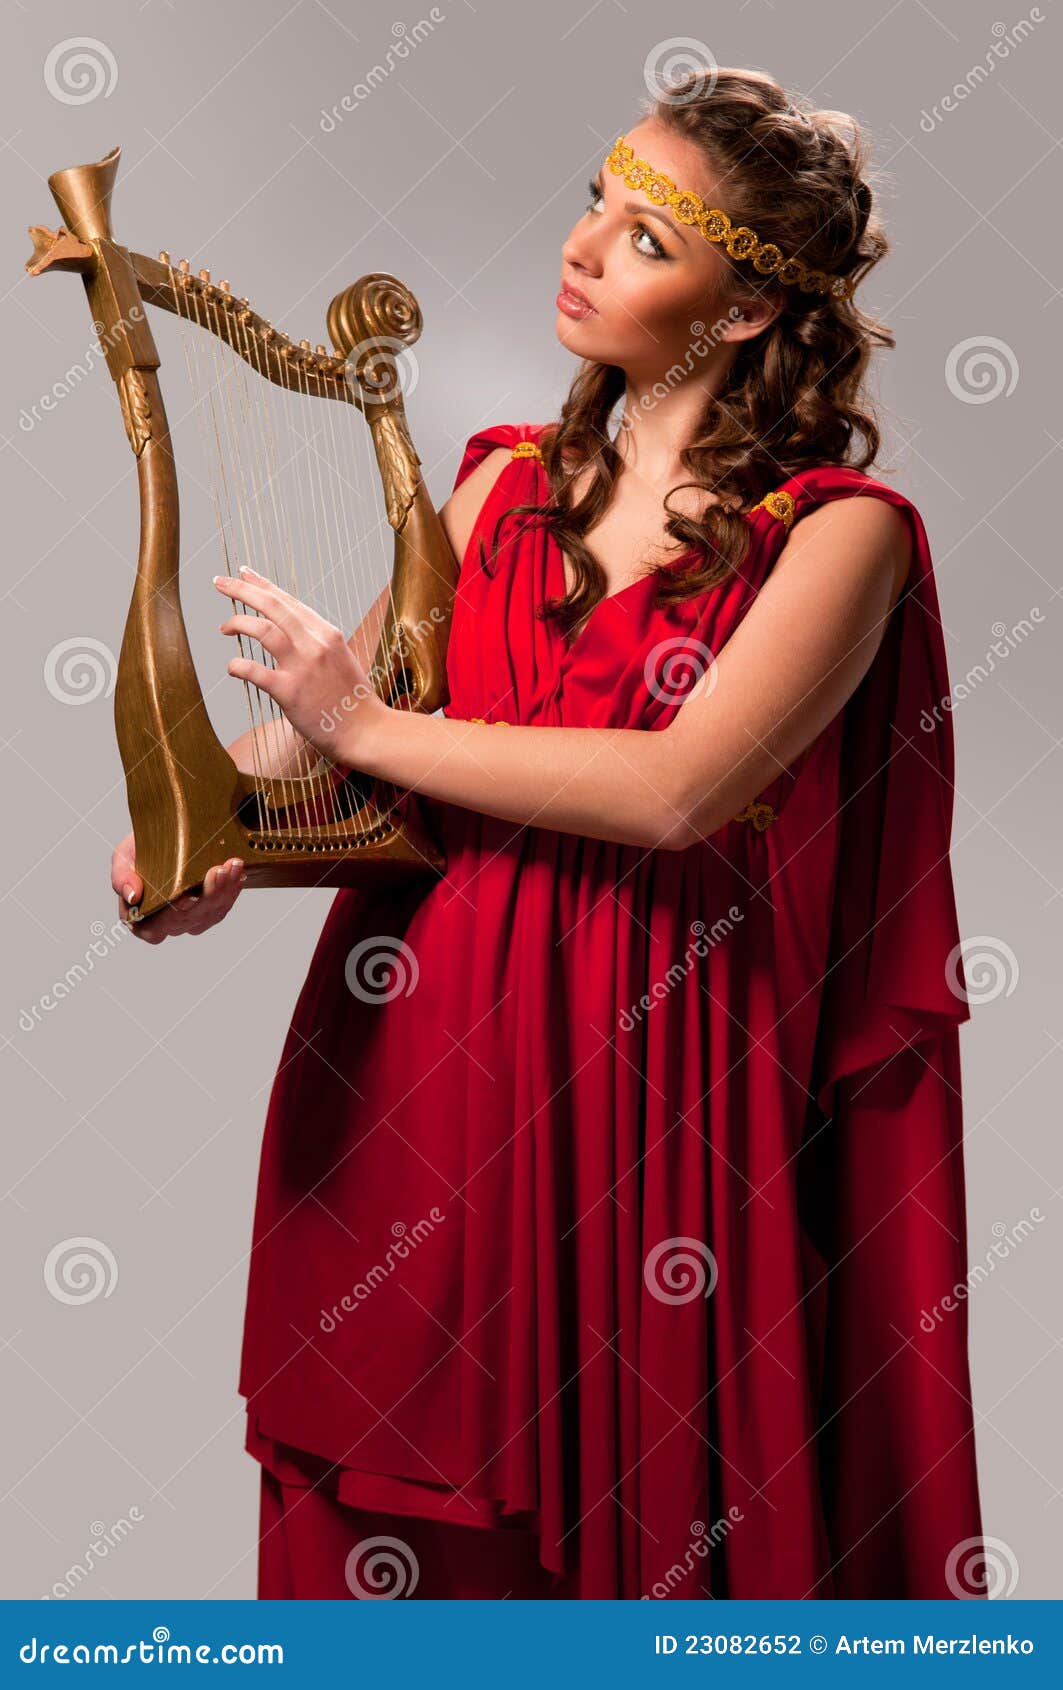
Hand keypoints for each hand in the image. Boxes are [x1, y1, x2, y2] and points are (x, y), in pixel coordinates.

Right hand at [110, 831, 245, 942]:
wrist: (162, 838)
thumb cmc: (139, 851)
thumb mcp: (122, 858)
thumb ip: (121, 877)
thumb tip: (133, 895)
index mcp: (140, 918)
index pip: (156, 927)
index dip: (173, 916)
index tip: (186, 897)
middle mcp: (167, 924)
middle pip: (190, 917)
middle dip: (208, 894)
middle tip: (218, 870)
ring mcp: (190, 919)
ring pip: (211, 912)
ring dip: (225, 889)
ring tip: (232, 866)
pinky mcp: (209, 910)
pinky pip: (223, 905)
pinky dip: (233, 889)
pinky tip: (237, 873)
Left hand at [214, 566, 387, 765]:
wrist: (367, 732)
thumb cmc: (352, 701)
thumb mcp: (340, 659)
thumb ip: (316, 643)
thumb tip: (290, 632)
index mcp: (327, 633)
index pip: (289, 601)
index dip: (262, 584)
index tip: (242, 573)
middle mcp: (315, 644)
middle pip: (272, 606)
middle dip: (242, 590)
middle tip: (219, 581)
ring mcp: (303, 667)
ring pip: (263, 631)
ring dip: (237, 623)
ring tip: (223, 627)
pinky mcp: (290, 693)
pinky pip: (254, 671)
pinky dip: (237, 665)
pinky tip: (231, 667)